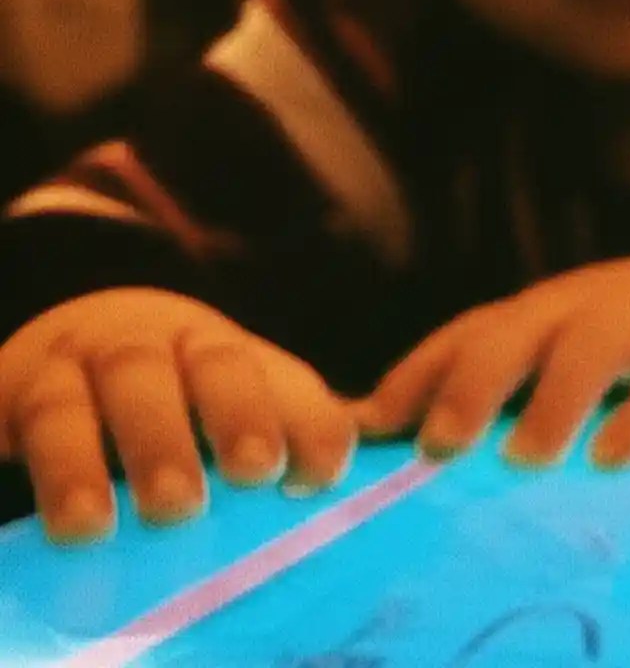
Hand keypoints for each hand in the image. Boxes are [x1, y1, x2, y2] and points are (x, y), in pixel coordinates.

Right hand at [0, 288, 355, 542]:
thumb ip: (302, 429)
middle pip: (180, 371)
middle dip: (223, 418)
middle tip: (237, 478)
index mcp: (221, 350)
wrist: (89, 335)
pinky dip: (26, 462)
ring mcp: (74, 367)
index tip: (316, 478)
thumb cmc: (190, 391)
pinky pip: (12, 418)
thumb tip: (365, 468)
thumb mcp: (249, 396)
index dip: (303, 423)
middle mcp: (150, 346)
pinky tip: (43, 505)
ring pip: (79, 400)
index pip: (271, 378)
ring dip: (88, 462)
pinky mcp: (10, 395)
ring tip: (99, 523)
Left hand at [358, 239, 629, 467]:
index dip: (418, 373)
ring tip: (524, 456)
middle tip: (439, 445)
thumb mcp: (588, 345)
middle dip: (471, 386)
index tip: (373, 425)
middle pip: (518, 333)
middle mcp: (590, 305)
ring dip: (552, 403)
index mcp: (553, 311)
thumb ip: (529, 383)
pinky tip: (614, 456)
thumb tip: (442, 443)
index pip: (472, 332)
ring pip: (590, 347)